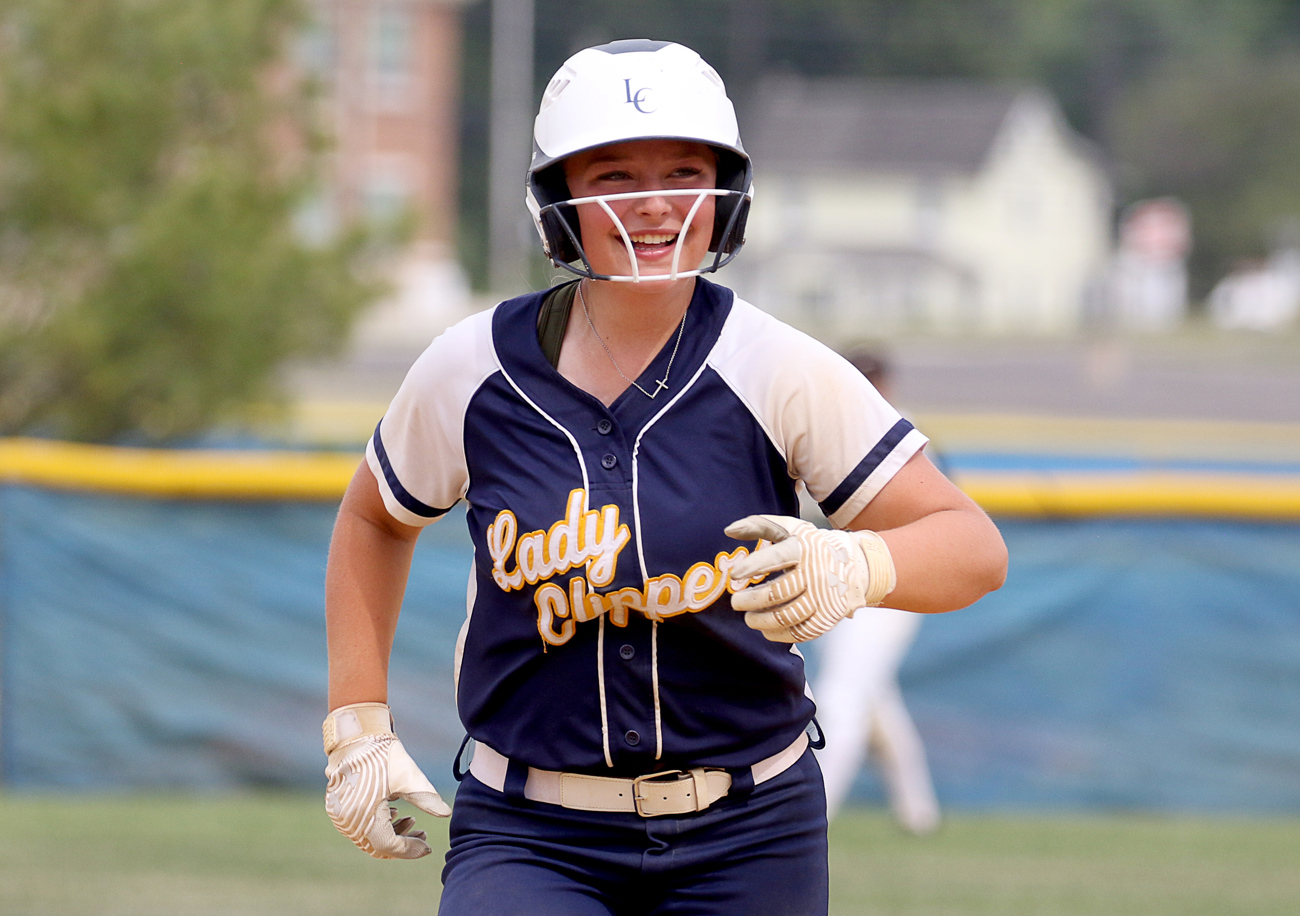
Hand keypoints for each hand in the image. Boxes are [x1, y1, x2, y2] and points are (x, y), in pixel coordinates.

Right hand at [323, 702, 451, 858]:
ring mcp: (340, 817)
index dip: (411, 849)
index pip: (390, 846)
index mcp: (365, 817)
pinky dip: (377, 826)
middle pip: (378, 847)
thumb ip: (427, 798)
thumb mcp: (409, 776)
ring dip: (390, 834)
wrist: (355, 736)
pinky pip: (359, 828)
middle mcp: (348, 822)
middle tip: (423, 835)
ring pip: (368, 839)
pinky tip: (392, 813)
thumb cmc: (383, 755)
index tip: (428, 847)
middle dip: (402, 844)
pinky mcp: (337, 809)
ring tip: (411, 820)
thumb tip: (447, 814)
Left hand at [725, 515, 895, 641]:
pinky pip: (800, 632)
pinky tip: (766, 630)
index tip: (734, 575)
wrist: (859, 564)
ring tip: (749, 618)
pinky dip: (779, 634)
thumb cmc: (816, 546)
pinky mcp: (827, 617)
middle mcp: (815, 573)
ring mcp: (823, 598)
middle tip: (736, 602)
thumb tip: (729, 530)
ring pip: (787, 616)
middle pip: (778, 592)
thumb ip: (759, 526)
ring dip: (761, 620)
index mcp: (804, 548)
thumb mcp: (792, 529)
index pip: (777, 556)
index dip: (754, 566)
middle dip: (750, 600)